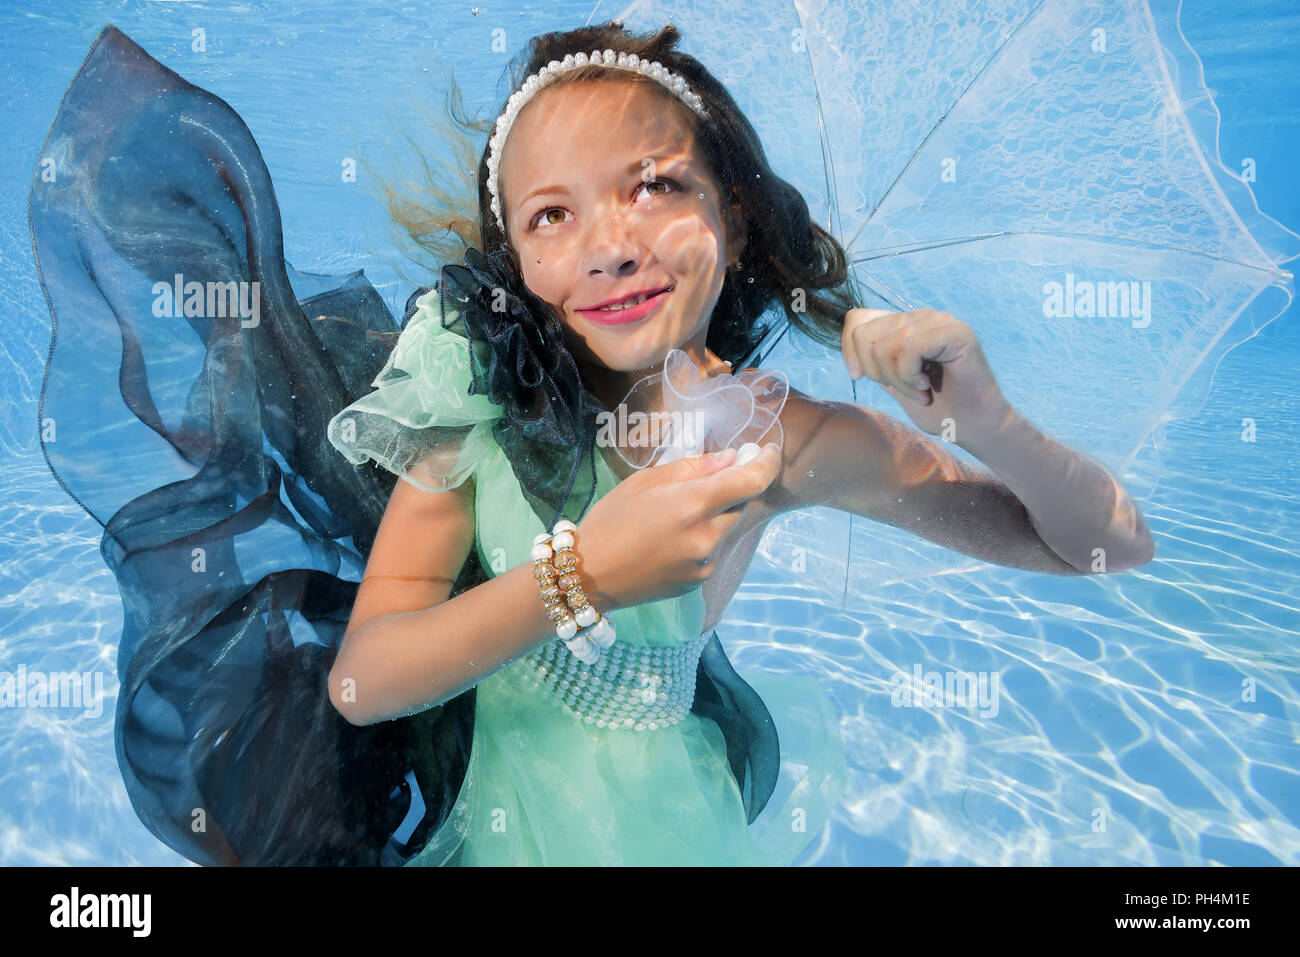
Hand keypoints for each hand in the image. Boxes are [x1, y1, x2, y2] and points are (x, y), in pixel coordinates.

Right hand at [575, 443, 780, 611]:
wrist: (588, 576)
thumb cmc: (610, 519)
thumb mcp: (645, 482)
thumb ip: (693, 468)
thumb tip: (731, 458)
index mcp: (692, 505)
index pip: (751, 482)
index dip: (767, 463)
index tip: (769, 450)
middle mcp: (706, 536)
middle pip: (741, 504)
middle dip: (733, 487)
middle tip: (711, 477)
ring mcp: (705, 563)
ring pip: (728, 527)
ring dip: (717, 513)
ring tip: (679, 512)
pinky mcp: (699, 581)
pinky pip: (714, 549)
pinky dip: (705, 535)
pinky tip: (673, 537)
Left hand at [842, 307, 1009, 441]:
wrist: (974, 427)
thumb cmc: (937, 408)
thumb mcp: (892, 381)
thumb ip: (874, 358)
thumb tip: (851, 337)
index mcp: (905, 323)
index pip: (857, 319)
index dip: (850, 352)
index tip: (862, 377)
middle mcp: (921, 316)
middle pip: (865, 335)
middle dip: (876, 372)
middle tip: (905, 388)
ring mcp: (940, 321)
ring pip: (886, 345)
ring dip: (899, 381)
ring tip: (920, 391)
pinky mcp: (956, 332)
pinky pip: (909, 348)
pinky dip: (910, 377)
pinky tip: (927, 386)